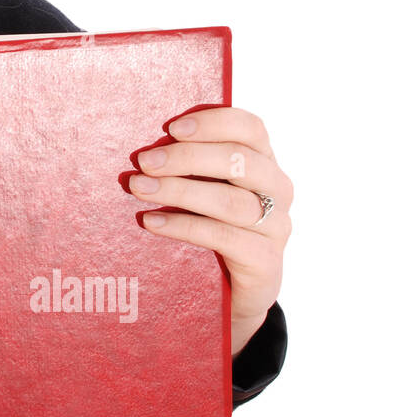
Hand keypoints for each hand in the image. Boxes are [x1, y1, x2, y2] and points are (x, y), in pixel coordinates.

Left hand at [127, 106, 292, 357]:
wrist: (233, 293)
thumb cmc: (208, 228)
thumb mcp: (201, 189)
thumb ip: (186, 165)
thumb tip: (141, 147)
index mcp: (263, 161)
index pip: (250, 128)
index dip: (213, 122)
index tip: (171, 128)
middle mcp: (277, 189)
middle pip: (241, 161)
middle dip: (187, 157)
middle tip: (143, 161)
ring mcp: (275, 227)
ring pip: (231, 201)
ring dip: (179, 191)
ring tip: (139, 189)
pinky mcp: (265, 262)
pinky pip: (225, 238)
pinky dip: (184, 226)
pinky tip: (151, 222)